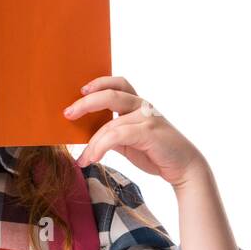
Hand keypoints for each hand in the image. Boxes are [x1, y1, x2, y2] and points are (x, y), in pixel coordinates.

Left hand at [64, 76, 206, 187]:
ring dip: (92, 142)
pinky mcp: (149, 132)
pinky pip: (117, 136)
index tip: (80, 91)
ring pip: (111, 123)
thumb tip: (84, 136)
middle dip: (86, 103)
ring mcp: (147, 118)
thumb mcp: (127, 141)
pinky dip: (101, 147)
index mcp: (137, 104)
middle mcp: (142, 106)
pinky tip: (93, 158)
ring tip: (82, 158)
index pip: (118, 84)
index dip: (99, 83)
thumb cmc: (153, 151)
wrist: (182, 166)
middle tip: (68, 114)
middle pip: (111, 95)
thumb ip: (110, 133)